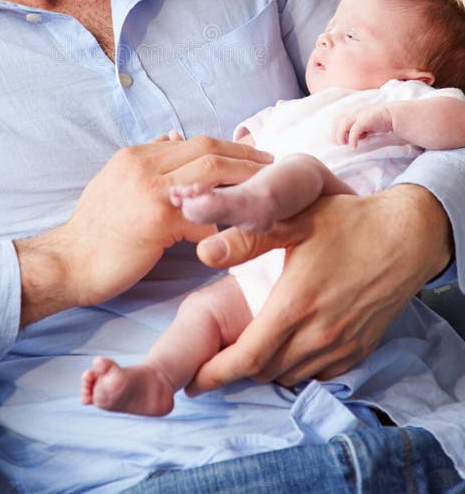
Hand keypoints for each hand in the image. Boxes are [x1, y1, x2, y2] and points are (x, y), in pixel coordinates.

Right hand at [15, 135, 271, 325]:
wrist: (68, 262)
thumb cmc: (95, 232)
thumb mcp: (116, 184)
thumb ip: (147, 164)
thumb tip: (172, 137)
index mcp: (136, 155)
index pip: (191, 140)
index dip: (227, 146)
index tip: (252, 155)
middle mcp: (143, 163)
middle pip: (207, 147)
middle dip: (245, 154)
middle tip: (273, 164)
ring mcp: (150, 188)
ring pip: (210, 170)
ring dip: (245, 177)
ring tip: (270, 187)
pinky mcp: (157, 217)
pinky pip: (203, 212)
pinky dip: (224, 218)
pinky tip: (243, 227)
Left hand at [188, 183, 452, 390]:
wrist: (405, 236)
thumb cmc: (346, 222)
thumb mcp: (293, 220)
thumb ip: (247, 238)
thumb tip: (203, 251)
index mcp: (295, 304)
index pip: (246, 358)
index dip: (215, 373)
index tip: (193, 379)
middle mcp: (318, 333)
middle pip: (264, 371)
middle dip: (234, 370)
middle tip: (213, 360)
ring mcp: (341, 345)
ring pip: (290, 375)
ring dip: (265, 368)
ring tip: (247, 349)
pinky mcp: (358, 349)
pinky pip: (317, 373)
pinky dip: (296, 367)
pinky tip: (287, 346)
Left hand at [333, 105, 392, 147]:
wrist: (394, 115)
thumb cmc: (380, 120)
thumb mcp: (366, 124)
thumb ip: (358, 130)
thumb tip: (351, 140)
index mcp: (353, 112)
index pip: (338, 119)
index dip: (335, 129)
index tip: (338, 140)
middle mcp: (354, 112)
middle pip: (338, 121)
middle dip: (335, 133)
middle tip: (339, 144)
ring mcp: (359, 115)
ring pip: (343, 125)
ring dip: (341, 136)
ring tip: (345, 144)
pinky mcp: (366, 120)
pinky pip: (355, 130)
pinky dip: (352, 138)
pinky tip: (354, 146)